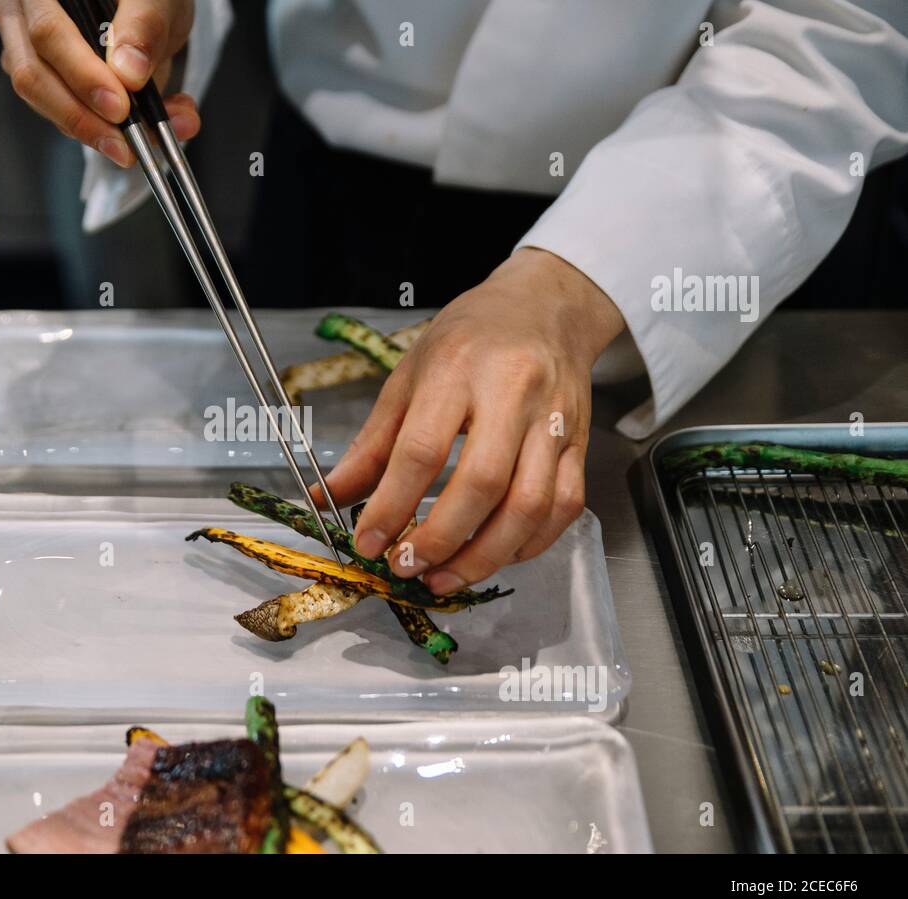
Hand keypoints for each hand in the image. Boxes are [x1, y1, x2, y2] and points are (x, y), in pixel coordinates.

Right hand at [0, 0, 200, 166]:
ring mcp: (26, 54)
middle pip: (33, 77)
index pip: (47, 34)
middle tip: (125, 143)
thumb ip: (144, 26)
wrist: (146, 10)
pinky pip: (65, 118)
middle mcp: (21, 19)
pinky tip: (146, 130)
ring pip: (45, 105)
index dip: (81, 75)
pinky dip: (105, 132)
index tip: (119, 107)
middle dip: (82, 118)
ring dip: (95, 133)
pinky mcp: (45, 86)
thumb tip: (129, 73)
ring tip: (144, 140)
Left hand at [319, 248, 625, 593]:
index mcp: (457, 370)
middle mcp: (513, 394)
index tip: (367, 542)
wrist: (545, 307)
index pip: (421, 450)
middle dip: (439, 539)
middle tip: (405, 567)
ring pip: (528, 506)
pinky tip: (492, 558)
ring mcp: (554, 421)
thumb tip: (329, 497)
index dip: (391, 506)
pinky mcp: (580, 444)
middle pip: (481, 484)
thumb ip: (371, 443)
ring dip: (483, 556)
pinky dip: (527, 545)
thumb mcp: (408, 376)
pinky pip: (562, 508)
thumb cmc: (470, 338)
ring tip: (443, 579)